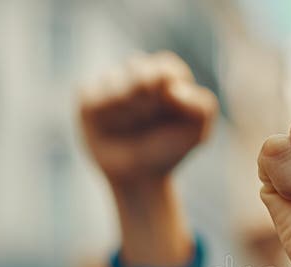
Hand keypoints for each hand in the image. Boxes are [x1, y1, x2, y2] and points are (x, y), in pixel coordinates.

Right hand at [79, 51, 217, 183]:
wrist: (140, 177)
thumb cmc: (170, 150)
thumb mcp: (197, 132)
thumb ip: (201, 106)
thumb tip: (174, 89)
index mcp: (168, 79)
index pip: (166, 65)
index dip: (165, 80)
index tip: (168, 98)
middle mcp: (139, 77)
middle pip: (137, 66)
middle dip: (144, 92)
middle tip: (147, 115)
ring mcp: (112, 86)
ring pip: (113, 79)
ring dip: (125, 106)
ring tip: (132, 127)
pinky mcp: (89, 99)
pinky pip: (92, 94)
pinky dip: (104, 111)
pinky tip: (111, 127)